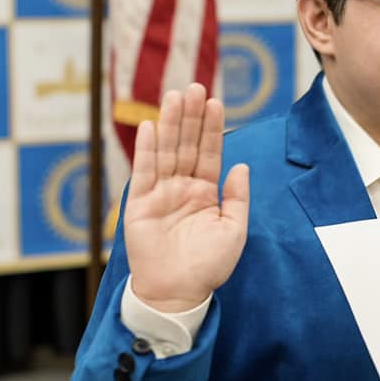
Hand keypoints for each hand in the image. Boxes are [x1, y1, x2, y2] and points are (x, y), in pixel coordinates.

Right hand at [124, 84, 249, 312]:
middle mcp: (182, 188)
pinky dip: (146, 149)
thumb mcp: (234, 230)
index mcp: (205, 192)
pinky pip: (143, 172)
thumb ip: (237, 196)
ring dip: (170, 123)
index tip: (215, 100)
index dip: (211, 127)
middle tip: (194, 86)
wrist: (178, 294)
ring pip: (166, 151)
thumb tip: (240, 164)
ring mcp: (160, 194)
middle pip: (186, 144)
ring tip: (175, 96)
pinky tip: (149, 126)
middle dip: (191, 116)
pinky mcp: (140, 204)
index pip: (209, 152)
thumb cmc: (208, 267)